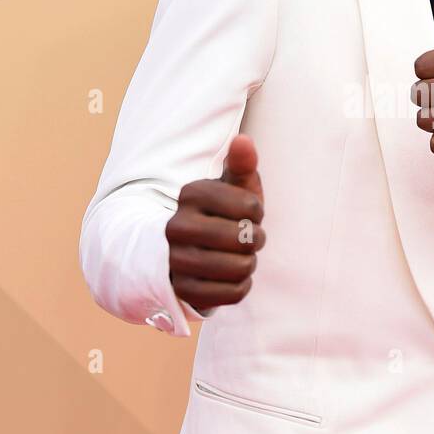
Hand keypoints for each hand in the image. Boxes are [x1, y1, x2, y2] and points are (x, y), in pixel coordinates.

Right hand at [166, 134, 265, 311]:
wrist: (178, 250)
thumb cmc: (217, 213)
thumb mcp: (229, 187)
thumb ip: (242, 165)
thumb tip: (244, 140)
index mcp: (189, 194)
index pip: (250, 206)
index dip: (257, 212)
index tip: (246, 212)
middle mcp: (176, 226)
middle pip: (244, 239)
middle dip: (255, 239)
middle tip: (247, 238)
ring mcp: (176, 261)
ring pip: (240, 268)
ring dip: (248, 263)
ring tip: (238, 256)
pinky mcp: (183, 291)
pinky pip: (233, 293)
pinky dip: (241, 285)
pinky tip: (230, 275)